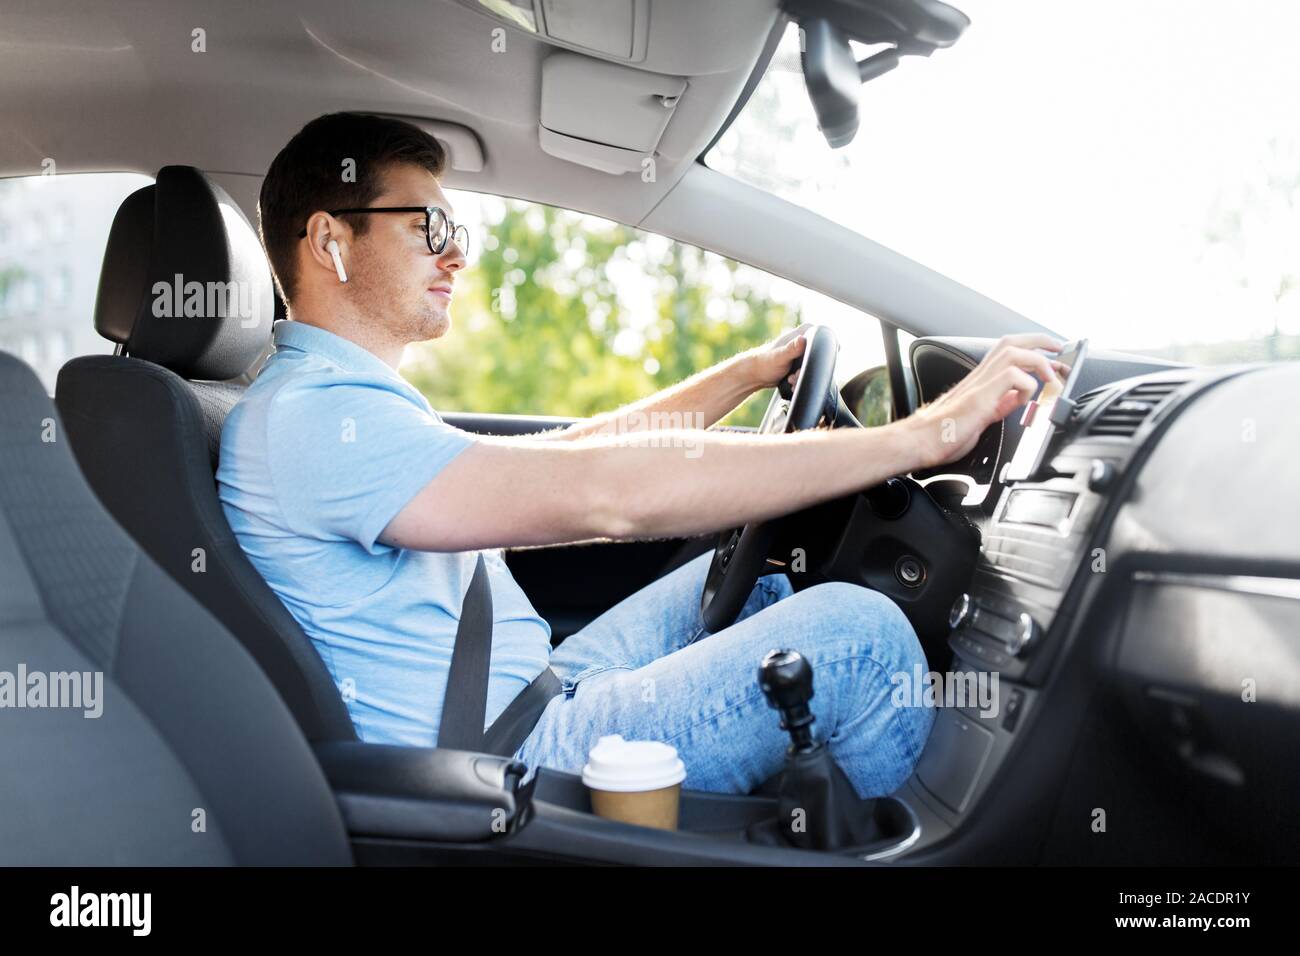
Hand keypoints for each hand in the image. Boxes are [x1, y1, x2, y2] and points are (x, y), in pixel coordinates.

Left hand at [741, 323, 813, 390]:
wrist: (755, 374)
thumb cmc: (764, 362)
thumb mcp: (780, 356)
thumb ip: (792, 348)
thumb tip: (802, 339)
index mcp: (800, 334)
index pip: (819, 333)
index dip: (821, 345)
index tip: (811, 359)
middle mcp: (802, 342)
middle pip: (817, 354)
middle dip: (808, 368)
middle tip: (795, 375)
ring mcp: (800, 354)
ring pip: (811, 365)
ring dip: (802, 376)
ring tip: (791, 379)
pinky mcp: (798, 364)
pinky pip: (806, 372)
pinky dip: (800, 379)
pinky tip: (792, 383)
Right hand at [905, 333, 1065, 469]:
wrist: (919, 442)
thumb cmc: (942, 434)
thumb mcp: (981, 417)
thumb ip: (1000, 405)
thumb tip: (1018, 399)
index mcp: (980, 380)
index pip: (1009, 350)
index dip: (1034, 346)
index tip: (1053, 355)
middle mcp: (980, 376)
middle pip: (1012, 341)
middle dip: (1041, 341)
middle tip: (1060, 348)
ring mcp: (979, 384)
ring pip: (1014, 351)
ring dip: (1039, 361)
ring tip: (1051, 377)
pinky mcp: (979, 397)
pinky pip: (1012, 377)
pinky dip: (1026, 386)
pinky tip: (1023, 402)